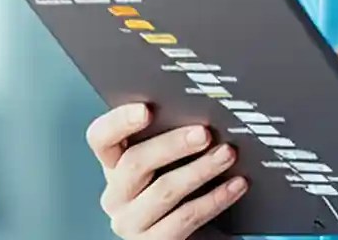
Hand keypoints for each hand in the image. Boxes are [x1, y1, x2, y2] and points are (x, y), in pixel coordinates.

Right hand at [86, 104, 248, 238]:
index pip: (101, 138)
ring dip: (201, 169)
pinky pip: (186, 218)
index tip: (147, 109)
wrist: (186, 232)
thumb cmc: (179, 189)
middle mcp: (116, 194)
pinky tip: (236, 184)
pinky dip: (215, 198)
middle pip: (135, 162)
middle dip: (174, 144)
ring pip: (164, 190)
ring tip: (227, 154)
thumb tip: (203, 111)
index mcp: (113, 165)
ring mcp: (131, 222)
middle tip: (205, 133)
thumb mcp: (167, 162)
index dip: (119, 121)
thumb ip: (171, 137)